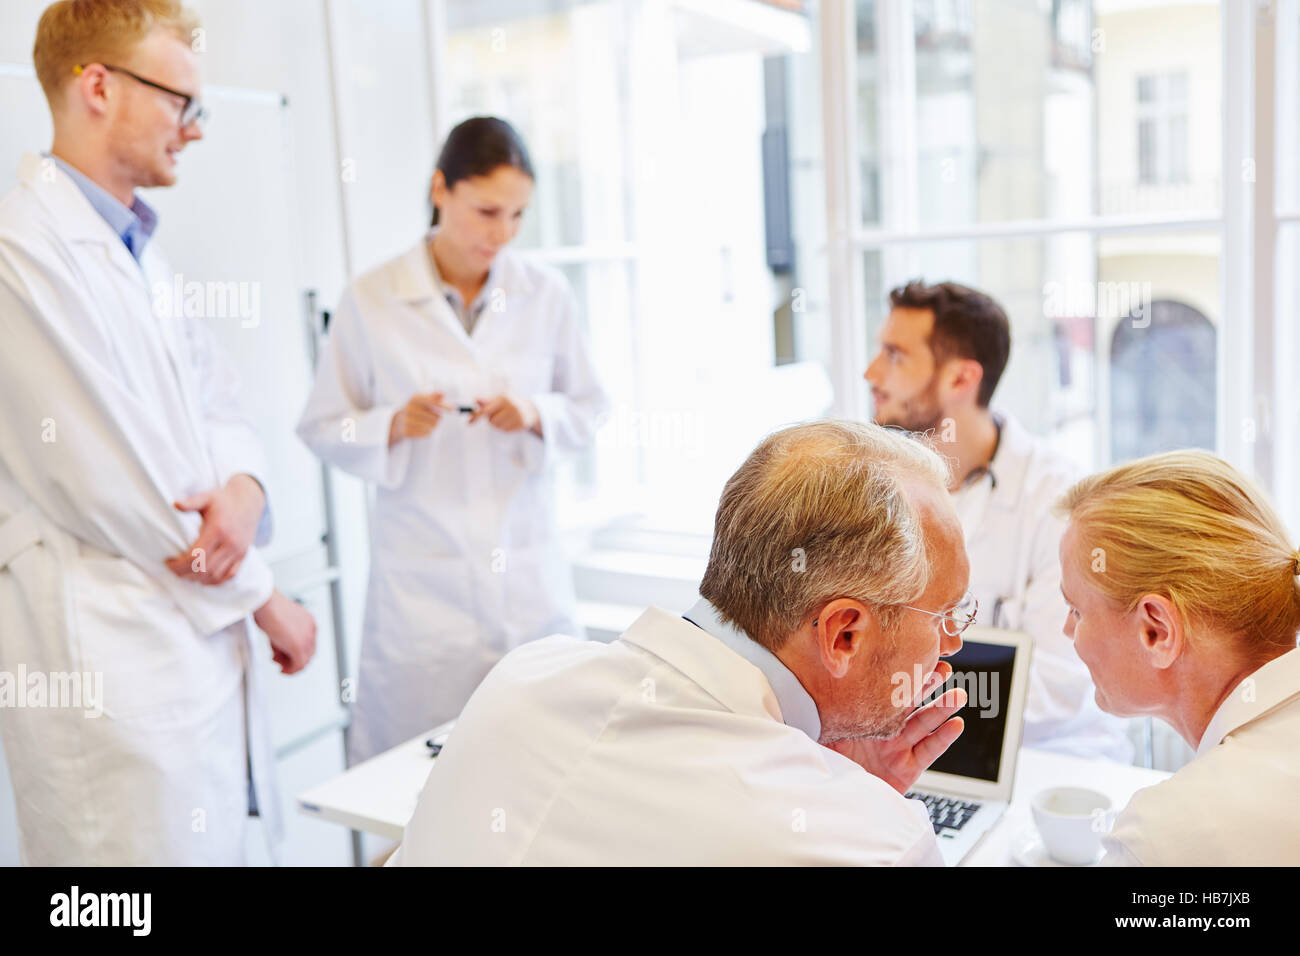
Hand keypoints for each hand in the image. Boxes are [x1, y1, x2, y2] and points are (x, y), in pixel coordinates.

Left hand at [166, 475, 264, 584]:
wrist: (249, 501)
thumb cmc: (223, 500)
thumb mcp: (207, 497)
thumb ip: (192, 501)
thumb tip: (175, 504)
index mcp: (218, 530)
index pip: (196, 556)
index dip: (179, 564)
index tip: (168, 562)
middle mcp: (230, 543)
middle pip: (204, 569)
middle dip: (185, 573)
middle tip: (174, 570)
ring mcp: (238, 551)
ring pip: (216, 575)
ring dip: (198, 579)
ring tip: (186, 574)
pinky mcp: (243, 556)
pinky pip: (229, 575)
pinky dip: (214, 581)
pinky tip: (203, 578)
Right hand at [253, 589, 316, 674]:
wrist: (266, 602)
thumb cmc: (268, 607)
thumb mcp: (279, 623)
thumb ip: (283, 637)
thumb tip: (279, 650)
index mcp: (308, 621)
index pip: (308, 643)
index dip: (295, 651)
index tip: (283, 654)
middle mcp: (311, 630)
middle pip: (308, 653)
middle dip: (292, 659)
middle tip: (279, 661)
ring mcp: (306, 639)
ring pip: (304, 660)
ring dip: (290, 665)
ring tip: (278, 663)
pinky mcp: (298, 647)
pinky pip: (299, 665)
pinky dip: (291, 670)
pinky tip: (283, 670)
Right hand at [389, 391, 454, 445]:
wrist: (398, 421)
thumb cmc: (416, 408)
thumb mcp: (424, 399)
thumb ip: (434, 396)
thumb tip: (442, 393)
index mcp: (414, 398)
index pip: (433, 402)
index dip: (444, 405)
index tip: (454, 409)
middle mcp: (410, 408)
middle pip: (436, 417)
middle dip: (437, 417)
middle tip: (430, 416)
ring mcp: (407, 420)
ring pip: (432, 426)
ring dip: (433, 425)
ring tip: (426, 422)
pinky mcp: (407, 432)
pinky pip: (426, 434)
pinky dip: (427, 432)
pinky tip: (421, 428)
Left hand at [469, 392, 539, 434]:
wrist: (529, 409)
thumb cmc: (509, 404)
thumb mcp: (498, 399)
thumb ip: (486, 401)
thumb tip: (475, 399)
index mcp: (504, 398)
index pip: (486, 409)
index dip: (476, 416)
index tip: (469, 423)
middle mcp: (512, 406)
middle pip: (491, 421)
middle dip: (491, 420)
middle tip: (498, 415)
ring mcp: (518, 415)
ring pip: (498, 427)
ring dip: (498, 425)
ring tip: (505, 418)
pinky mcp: (522, 424)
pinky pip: (505, 430)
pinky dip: (505, 428)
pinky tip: (511, 422)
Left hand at [825, 661, 966, 794]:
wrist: (836, 801)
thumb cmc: (829, 765)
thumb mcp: (822, 733)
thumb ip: (821, 713)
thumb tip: (808, 686)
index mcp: (867, 717)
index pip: (887, 691)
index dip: (902, 675)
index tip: (914, 657)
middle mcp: (886, 729)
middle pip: (911, 702)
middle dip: (928, 685)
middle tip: (943, 669)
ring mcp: (898, 748)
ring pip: (925, 724)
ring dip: (942, 709)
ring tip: (958, 696)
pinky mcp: (908, 769)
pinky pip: (929, 752)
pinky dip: (943, 738)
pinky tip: (956, 725)